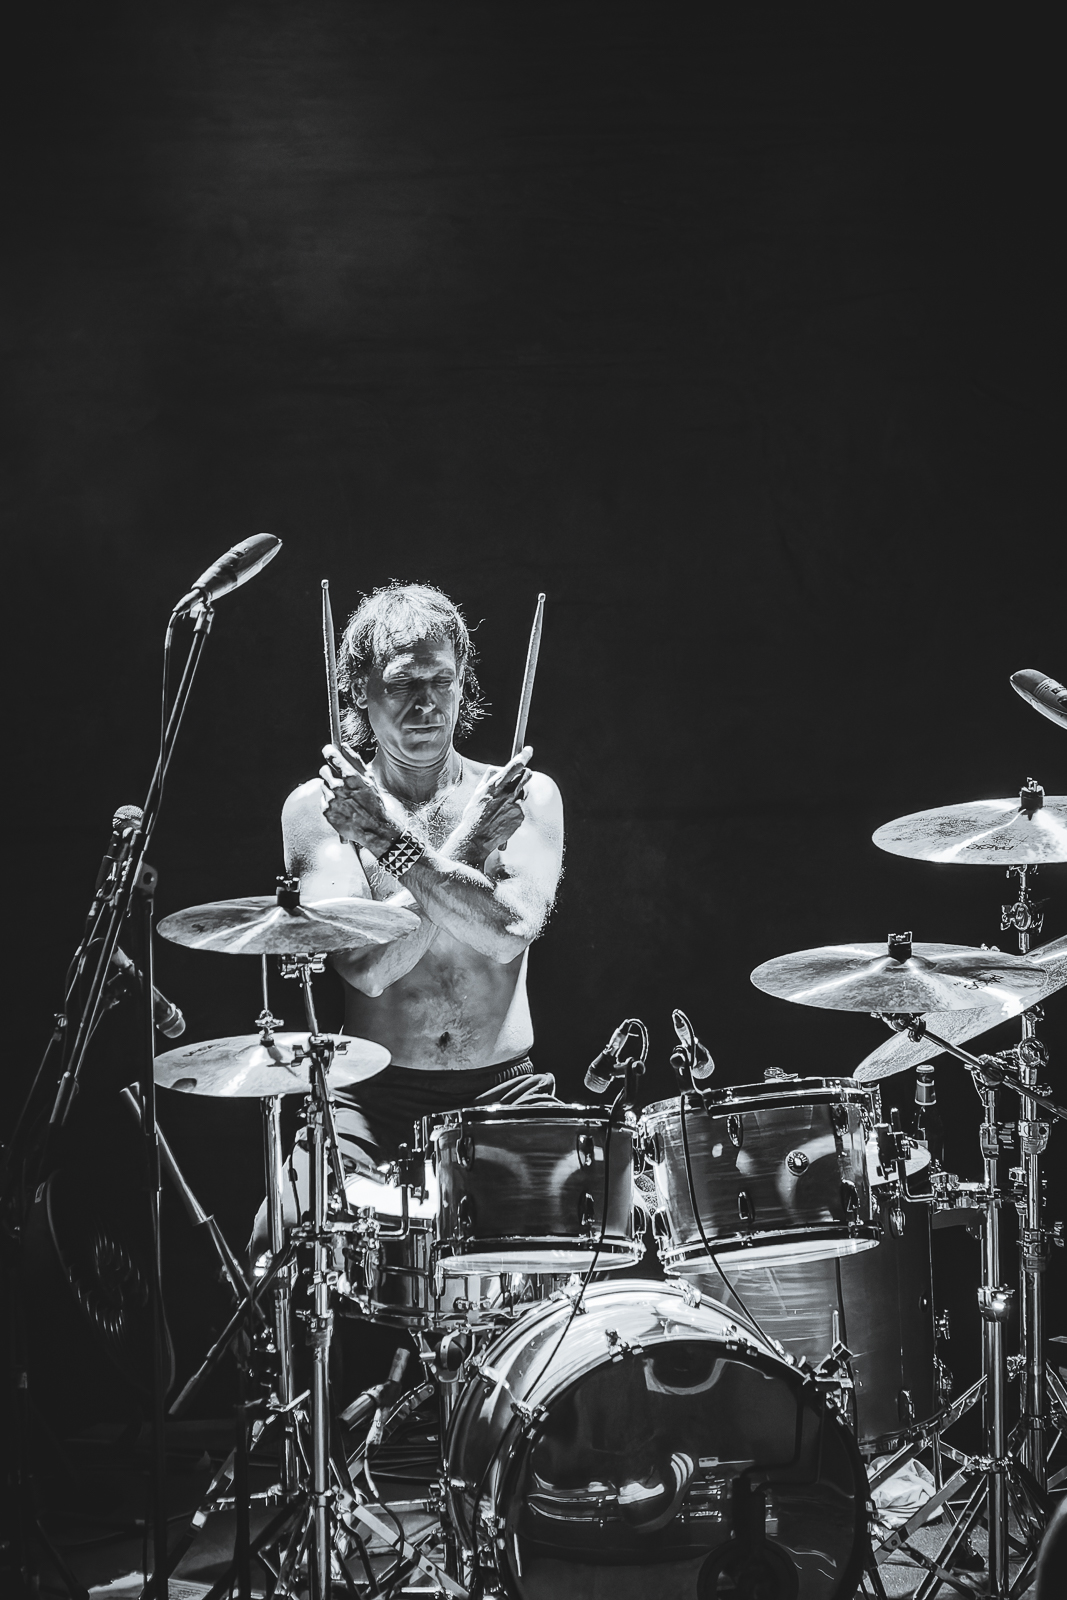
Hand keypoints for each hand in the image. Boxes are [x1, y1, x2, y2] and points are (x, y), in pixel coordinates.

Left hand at [319, 744, 403, 855]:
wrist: (374, 828)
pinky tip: (341, 805)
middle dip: (330, 772)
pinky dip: (330, 801)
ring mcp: (331, 799)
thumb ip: (355, 760)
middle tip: (340, 780)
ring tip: (344, 796)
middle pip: (323, 770)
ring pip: (323, 785)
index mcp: (350, 776)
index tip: (329, 751)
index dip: (329, 751)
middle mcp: (338, 786)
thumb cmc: (374, 803)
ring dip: (331, 788)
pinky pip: (323, 799)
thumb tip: (344, 746)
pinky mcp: (326, 811)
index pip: (331, 756)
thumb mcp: (369, 778)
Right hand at [454, 747, 531, 863]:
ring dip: (518, 792)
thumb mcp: (478, 792)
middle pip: (527, 775)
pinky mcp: (520, 815)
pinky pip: (521, 806)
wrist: (476, 837)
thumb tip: (497, 769)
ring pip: (524, 791)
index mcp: (495, 785)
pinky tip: (504, 815)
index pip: (514, 765)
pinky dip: (515, 808)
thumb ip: (489, 778)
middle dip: (526, 772)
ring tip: (505, 803)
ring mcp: (515, 804)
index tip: (529, 750)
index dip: (524, 755)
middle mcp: (507, 793)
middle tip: (522, 774)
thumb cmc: (474, 815)